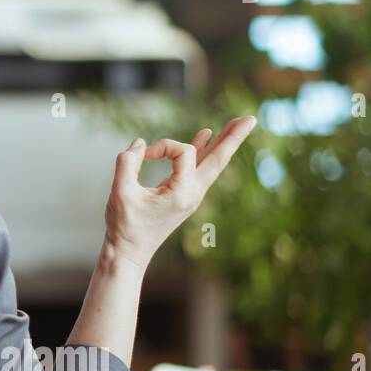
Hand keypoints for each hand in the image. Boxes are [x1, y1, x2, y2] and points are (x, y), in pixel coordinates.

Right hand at [105, 116, 256, 269]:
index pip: (184, 152)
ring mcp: (190, 195)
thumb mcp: (120, 192)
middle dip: (233, 138)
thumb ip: (127, 162)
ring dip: (224, 142)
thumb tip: (139, 143)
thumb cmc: (124, 225)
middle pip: (219, 160)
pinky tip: (207, 136)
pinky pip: (197, 168)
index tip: (143, 155)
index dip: (163, 146)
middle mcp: (192, 194)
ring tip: (239, 123)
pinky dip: (203, 151)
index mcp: (182, 193)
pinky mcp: (182, 195)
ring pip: (212, 163)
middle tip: (251, 118)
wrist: (129, 252)